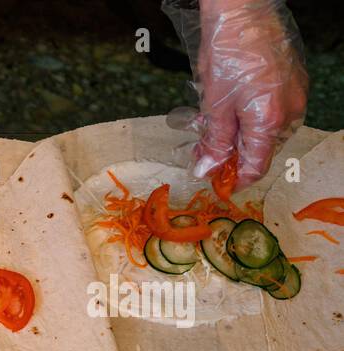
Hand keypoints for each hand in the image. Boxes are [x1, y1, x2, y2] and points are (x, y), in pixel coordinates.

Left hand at [191, 0, 307, 186]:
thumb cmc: (227, 55)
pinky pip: (274, 109)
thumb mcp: (214, 106)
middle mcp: (289, 112)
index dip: (236, 180)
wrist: (243, 13)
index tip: (219, 184)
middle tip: (205, 152)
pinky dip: (252, 116)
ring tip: (212, 128)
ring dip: (241, 135)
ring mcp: (295, 95)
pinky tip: (231, 109)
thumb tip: (208, 170)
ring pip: (267, 129)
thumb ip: (215, 142)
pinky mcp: (294, 80)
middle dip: (233, 155)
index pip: (257, 166)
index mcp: (268, 123)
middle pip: (262, 149)